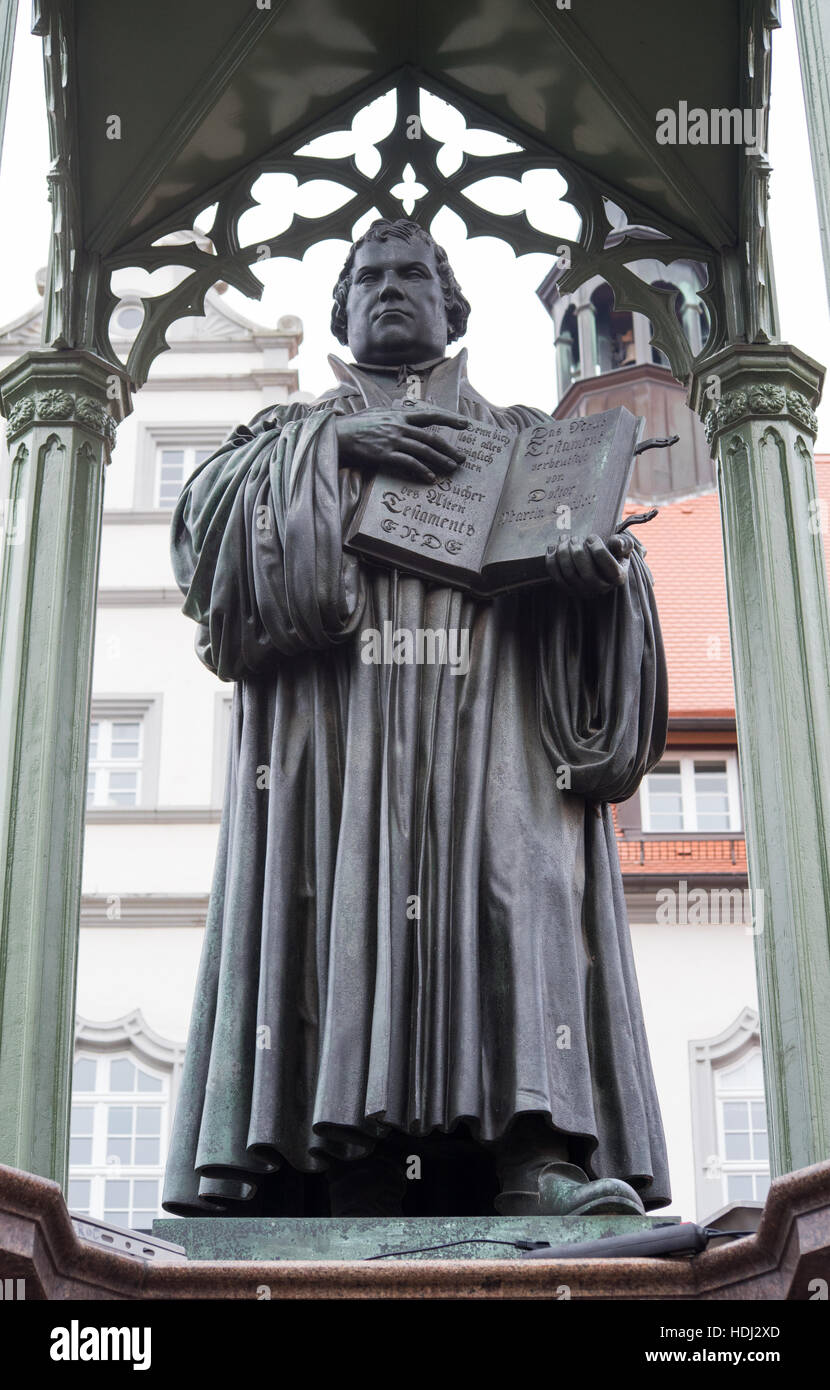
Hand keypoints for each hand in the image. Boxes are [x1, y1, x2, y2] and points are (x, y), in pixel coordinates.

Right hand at [335, 406, 467, 483]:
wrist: (338, 434)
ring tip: (452, 468)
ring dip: (440, 461)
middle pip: (431, 437)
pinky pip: (408, 463)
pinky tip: (430, 478)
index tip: (465, 424)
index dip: (450, 419)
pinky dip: (421, 471)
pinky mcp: (385, 454)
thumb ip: (394, 416)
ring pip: (424, 451)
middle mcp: (399, 426)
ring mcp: (393, 440)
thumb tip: (408, 418)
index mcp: (399, 415)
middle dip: (449, 448)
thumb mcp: (377, 413)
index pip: (430, 415)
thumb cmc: (356, 424)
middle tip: (462, 458)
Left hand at [545, 532, 634, 596]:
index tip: (591, 537)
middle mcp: (601, 588)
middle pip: (587, 574)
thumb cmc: (613, 552)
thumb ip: (624, 543)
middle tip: (574, 538)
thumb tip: (617, 543)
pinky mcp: (568, 589)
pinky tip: (552, 547)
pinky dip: (552, 561)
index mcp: (618, 577)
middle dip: (578, 553)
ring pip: (570, 575)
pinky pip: (557, 577)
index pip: (609, 567)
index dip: (598, 550)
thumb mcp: (624, 546)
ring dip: (563, 554)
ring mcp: (583, 591)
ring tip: (564, 538)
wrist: (600, 563)